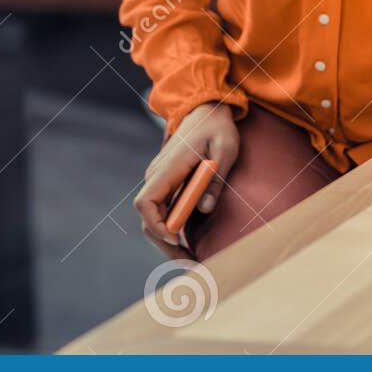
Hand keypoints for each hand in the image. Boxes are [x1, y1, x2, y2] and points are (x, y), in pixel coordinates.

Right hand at [135, 102, 239, 257]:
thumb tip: (204, 209)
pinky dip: (173, 229)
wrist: (207, 109)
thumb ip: (215, 178)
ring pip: (155, 218)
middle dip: (165, 243)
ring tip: (193, 260)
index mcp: (167, 168)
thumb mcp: (225, 148)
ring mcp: (161, 180)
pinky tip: (190, 243)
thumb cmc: (218, 127)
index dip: (157, 224)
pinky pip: (164, 211)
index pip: (145, 202)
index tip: (176, 238)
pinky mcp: (169, 184)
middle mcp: (157, 176)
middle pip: (149, 218)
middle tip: (191, 263)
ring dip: (169, 241)